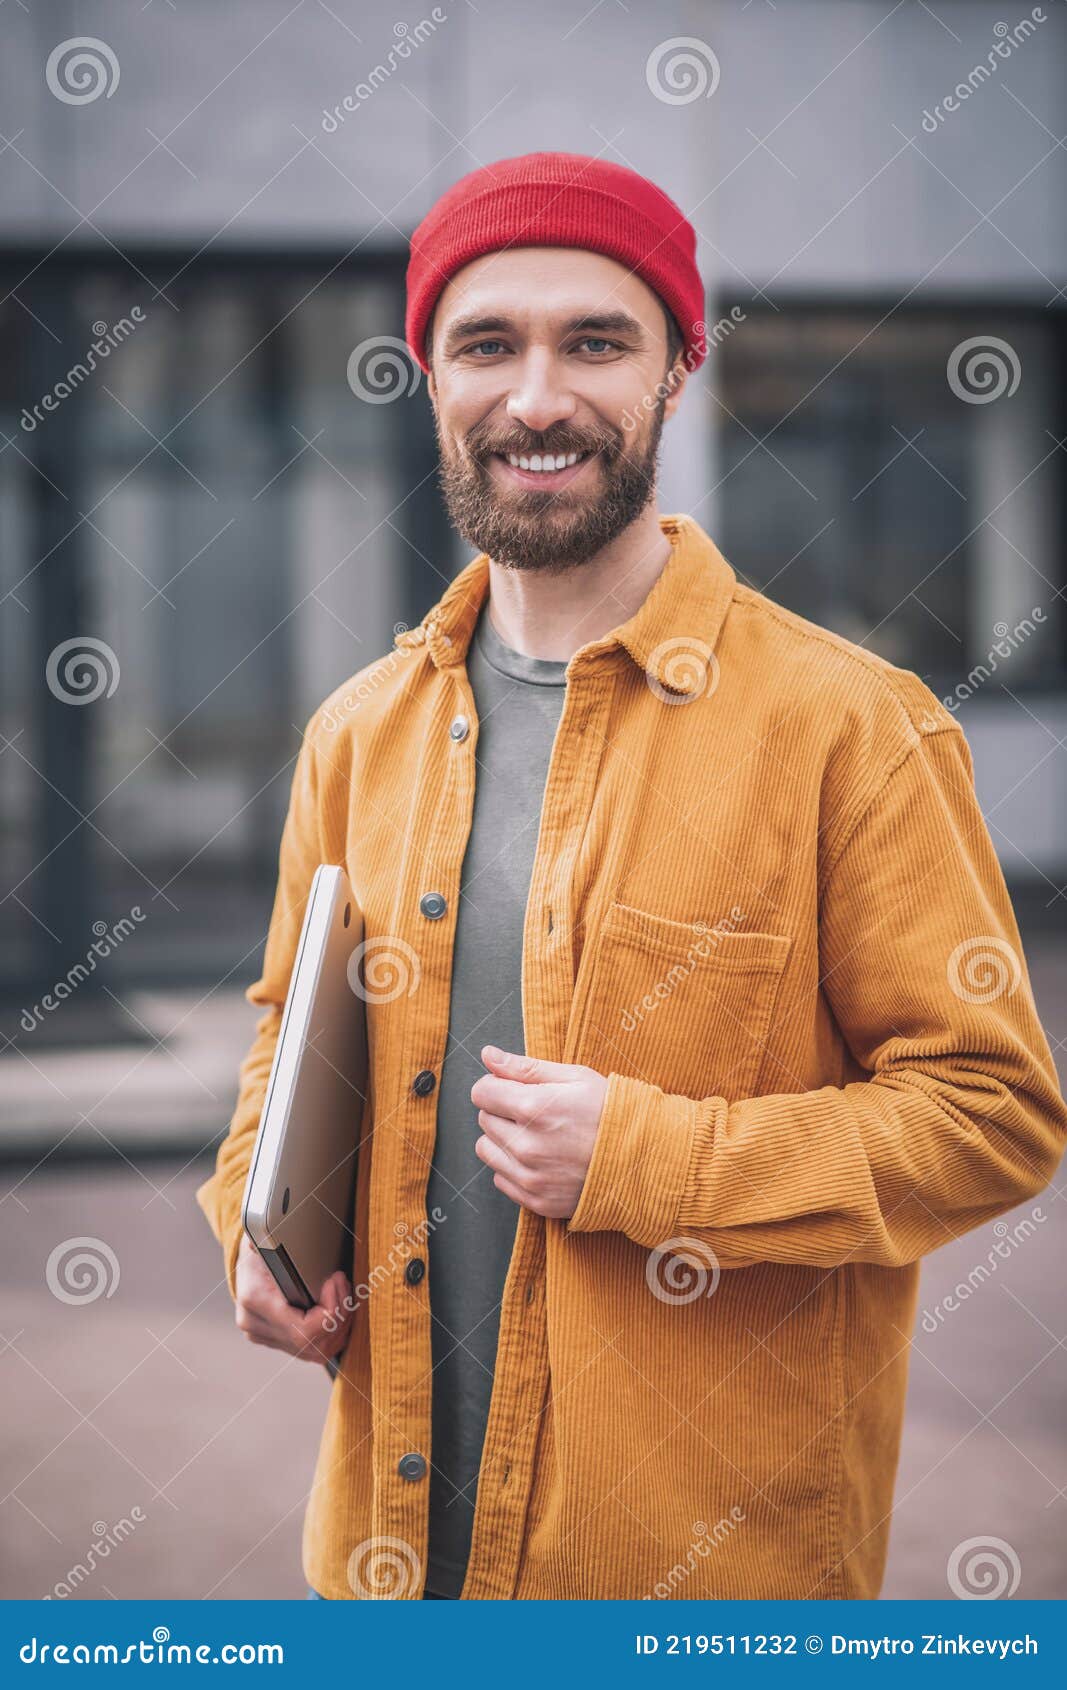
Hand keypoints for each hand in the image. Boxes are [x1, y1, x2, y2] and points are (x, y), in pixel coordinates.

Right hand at [234, 1232, 353, 1362]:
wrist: (247, 1255)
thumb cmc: (262, 1240)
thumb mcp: (268, 1230)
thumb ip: (277, 1233)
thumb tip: (283, 1228)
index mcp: (255, 1299)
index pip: (302, 1330)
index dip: (330, 1312)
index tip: (336, 1282)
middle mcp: (255, 1324)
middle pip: (313, 1343)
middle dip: (339, 1316)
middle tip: (344, 1285)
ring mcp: (263, 1336)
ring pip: (316, 1353)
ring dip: (339, 1328)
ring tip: (344, 1297)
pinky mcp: (274, 1341)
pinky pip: (312, 1351)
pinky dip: (332, 1334)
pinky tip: (338, 1312)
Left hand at [471, 1046, 608, 1218]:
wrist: (643, 1159)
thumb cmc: (610, 1112)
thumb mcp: (574, 1078)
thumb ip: (524, 1067)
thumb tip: (487, 1055)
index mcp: (534, 1108)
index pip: (482, 1092)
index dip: (496, 1085)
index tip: (514, 1088)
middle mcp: (527, 1145)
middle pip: (484, 1119)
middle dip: (502, 1110)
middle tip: (535, 1111)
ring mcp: (531, 1177)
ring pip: (486, 1150)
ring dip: (503, 1139)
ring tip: (535, 1134)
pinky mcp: (536, 1200)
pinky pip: (501, 1179)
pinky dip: (513, 1167)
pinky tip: (541, 1158)